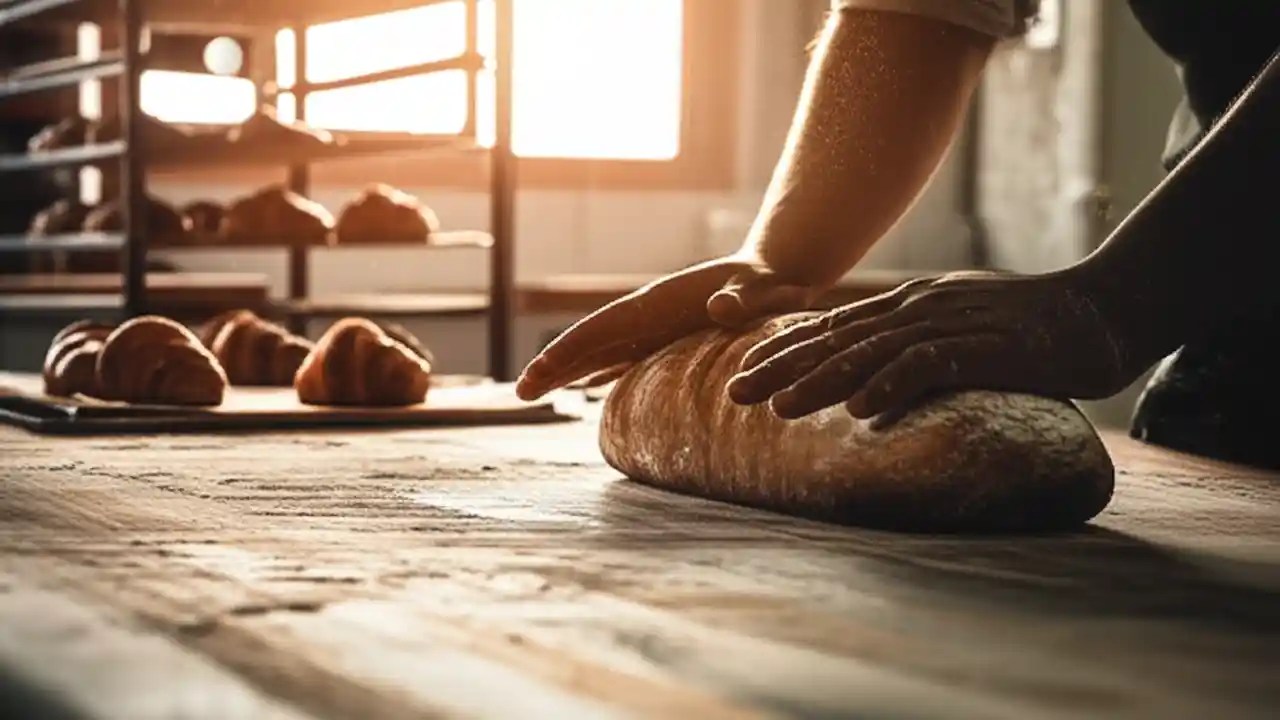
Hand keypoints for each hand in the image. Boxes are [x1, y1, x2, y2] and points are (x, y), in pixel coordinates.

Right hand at [515, 256, 818, 400]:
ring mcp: (653, 328)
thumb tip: (719, 307)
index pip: (603, 327)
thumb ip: (741, 298)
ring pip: (599, 352)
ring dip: (567, 371)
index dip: (571, 349)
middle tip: (521, 394)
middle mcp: (647, 315)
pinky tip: (581, 389)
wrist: (778, 274)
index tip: (542, 370)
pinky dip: (598, 373)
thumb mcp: (760, 289)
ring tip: (534, 395)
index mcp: (658, 303)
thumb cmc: (771, 283)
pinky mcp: (664, 339)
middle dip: (554, 365)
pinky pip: (622, 359)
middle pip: (590, 342)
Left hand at [726, 269, 1131, 422]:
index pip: (833, 329)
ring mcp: (951, 323)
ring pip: (871, 352)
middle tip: (733, 394)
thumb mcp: (959, 333)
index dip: (785, 352)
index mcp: (910, 307)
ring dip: (821, 381)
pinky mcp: (986, 347)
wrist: (1103, 312)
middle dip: (782, 367)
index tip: (742, 375)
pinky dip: (891, 386)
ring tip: (777, 407)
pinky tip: (859, 412)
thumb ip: (917, 349)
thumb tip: (873, 381)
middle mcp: (920, 309)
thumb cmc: (1029, 331)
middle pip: (838, 340)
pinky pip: (929, 366)